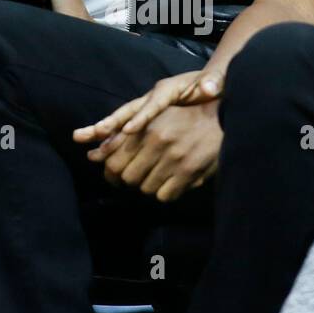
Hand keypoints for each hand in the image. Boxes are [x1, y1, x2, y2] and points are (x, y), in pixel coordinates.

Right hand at [72, 67, 223, 146]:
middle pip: (129, 109)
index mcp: (169, 88)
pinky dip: (111, 137)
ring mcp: (148, 106)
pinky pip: (125, 127)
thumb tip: (210, 87)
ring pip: (122, 118)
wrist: (212, 82)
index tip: (130, 129)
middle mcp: (153, 96)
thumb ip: (214, 82)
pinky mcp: (147, 115)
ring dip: (102, 129)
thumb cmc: (214, 83)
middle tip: (92, 133)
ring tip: (79, 137)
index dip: (142, 116)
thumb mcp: (217, 80)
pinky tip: (97, 149)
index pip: (154, 103)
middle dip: (111, 122)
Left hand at [90, 99, 222, 201]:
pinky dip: (165, 193)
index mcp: (144, 125)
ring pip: (144, 188)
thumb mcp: (153, 117)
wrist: (222, 116)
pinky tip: (170, 184)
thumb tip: (91, 154)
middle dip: (127, 180)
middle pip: (125, 176)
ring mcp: (173, 157)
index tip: (113, 176)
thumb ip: (122, 134)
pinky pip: (164, 195)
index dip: (109, 171)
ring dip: (148, 186)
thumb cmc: (184, 117)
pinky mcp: (188, 171)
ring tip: (156, 177)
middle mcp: (156, 140)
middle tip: (135, 179)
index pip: (112, 156)